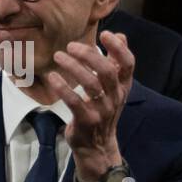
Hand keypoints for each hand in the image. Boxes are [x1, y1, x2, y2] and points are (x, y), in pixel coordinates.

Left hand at [48, 31, 133, 181]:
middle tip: (71, 46)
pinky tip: (53, 77)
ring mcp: (102, 110)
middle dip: (88, 55)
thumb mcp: (113, 88)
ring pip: (90, 84)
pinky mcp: (86, 120)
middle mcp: (115, 97)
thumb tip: (120, 36)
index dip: (119, 48)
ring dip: (72, 67)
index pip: (128, 64)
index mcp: (123, 87)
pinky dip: (62, 87)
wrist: (97, 147)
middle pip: (107, 71)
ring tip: (58, 56)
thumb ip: (115, 62)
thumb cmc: (103, 110)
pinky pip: (74, 101)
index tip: (105, 34)